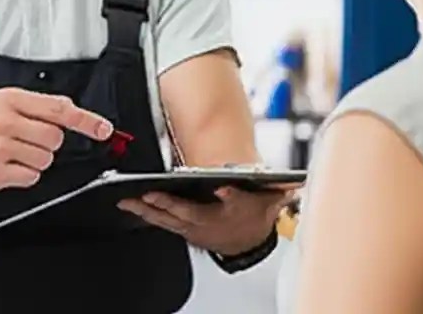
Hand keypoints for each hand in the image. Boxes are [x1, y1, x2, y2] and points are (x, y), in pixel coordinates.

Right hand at [0, 88, 113, 196]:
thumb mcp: (7, 106)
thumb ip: (40, 108)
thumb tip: (75, 114)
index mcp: (9, 99)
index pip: (58, 108)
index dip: (85, 120)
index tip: (104, 129)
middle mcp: (3, 120)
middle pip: (55, 137)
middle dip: (48, 144)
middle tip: (26, 141)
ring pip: (45, 159)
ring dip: (35, 161)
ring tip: (13, 155)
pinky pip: (31, 177)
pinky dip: (24, 175)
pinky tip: (7, 167)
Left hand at [118, 186, 290, 255]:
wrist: (247, 240)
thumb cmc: (255, 214)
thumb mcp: (271, 200)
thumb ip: (279, 190)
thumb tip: (294, 183)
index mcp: (235, 210)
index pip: (235, 200)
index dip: (230, 195)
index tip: (224, 188)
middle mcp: (212, 221)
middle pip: (189, 212)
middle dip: (170, 204)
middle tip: (152, 194)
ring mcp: (194, 227)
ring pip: (168, 218)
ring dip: (147, 209)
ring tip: (128, 198)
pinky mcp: (182, 229)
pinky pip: (161, 222)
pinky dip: (145, 213)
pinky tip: (130, 204)